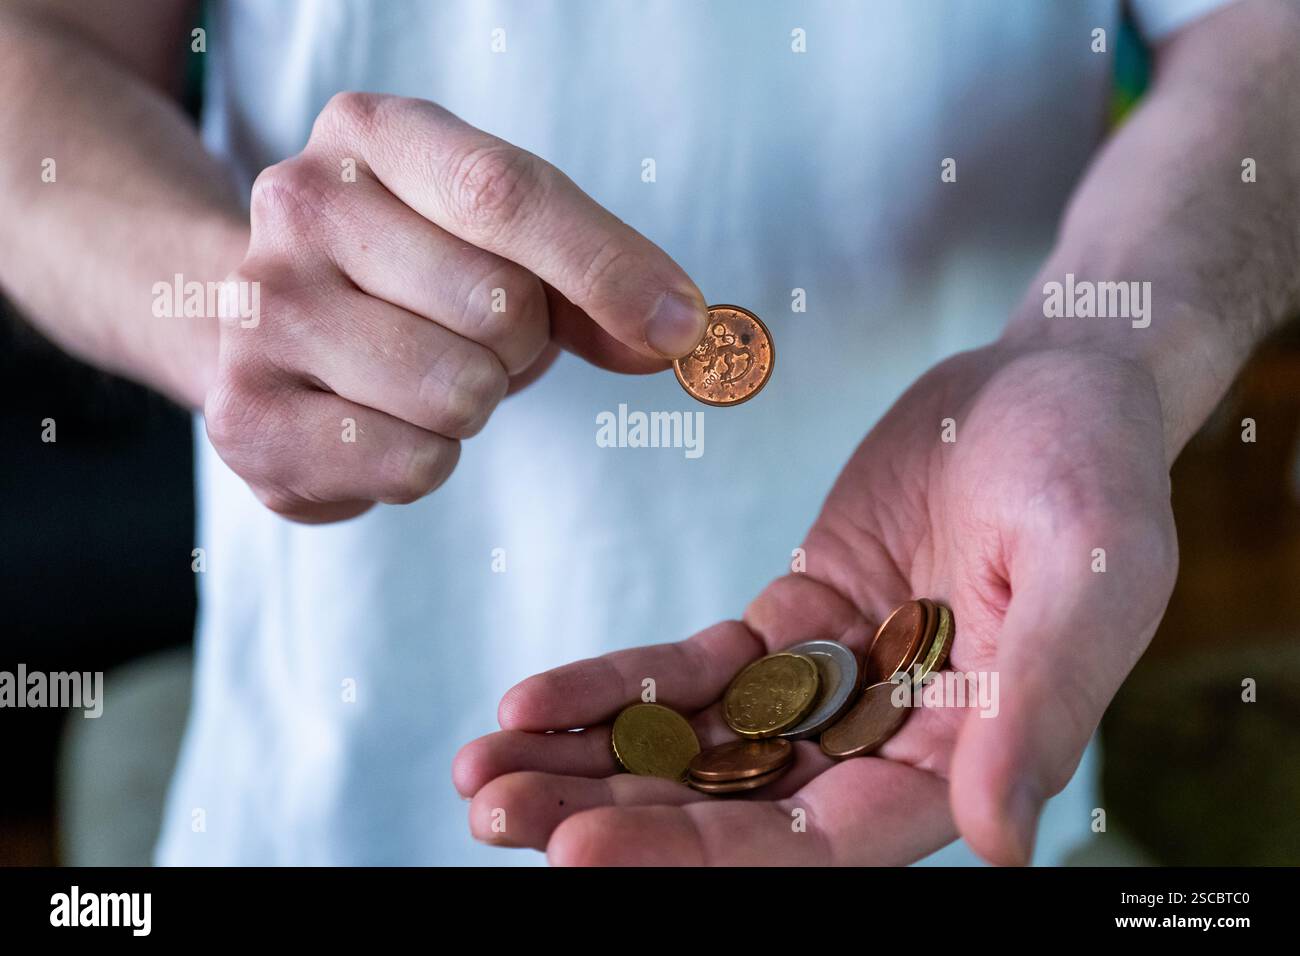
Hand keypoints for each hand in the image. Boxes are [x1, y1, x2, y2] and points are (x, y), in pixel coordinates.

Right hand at [204, 93, 706, 521]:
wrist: (262, 322)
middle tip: (472, 334)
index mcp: (371, 134)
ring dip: (473, 403)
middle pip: (497, 305)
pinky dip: (427, 460)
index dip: (605, 267)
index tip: (679, 324)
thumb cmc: (412, 274)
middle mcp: (298, 206)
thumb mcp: (503, 241)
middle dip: (520, 343)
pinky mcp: (247, 417)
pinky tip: (380, 421)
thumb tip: (675, 330)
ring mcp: (261, 313)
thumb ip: (594, 276)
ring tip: (423, 373)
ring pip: (458, 394)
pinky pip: (413, 465)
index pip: (504, 192)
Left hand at [454, 343, 1178, 863]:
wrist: (1052, 384)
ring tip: (480, 771)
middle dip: (616, 816)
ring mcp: (831, 686)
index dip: (705, 855)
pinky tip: (532, 701)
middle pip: (738, 807)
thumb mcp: (1086, 574)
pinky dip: (615, 686)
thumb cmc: (1093, 472)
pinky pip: (691, 670)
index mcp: (963, 759)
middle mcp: (889, 742)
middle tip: (495, 815)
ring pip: (697, 747)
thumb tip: (1004, 844)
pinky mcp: (791, 623)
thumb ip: (1041, 704)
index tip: (584, 853)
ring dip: (591, 762)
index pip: (825, 843)